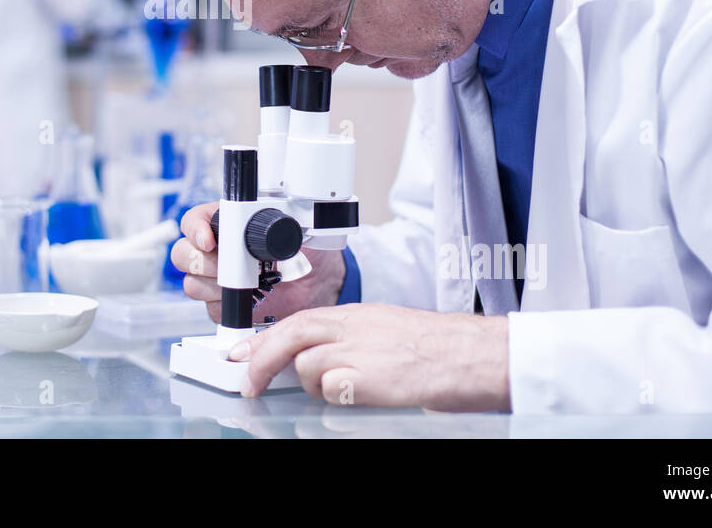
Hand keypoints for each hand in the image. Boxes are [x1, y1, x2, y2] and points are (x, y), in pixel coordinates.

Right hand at [171, 202, 346, 324]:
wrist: (317, 282)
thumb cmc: (305, 250)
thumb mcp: (295, 228)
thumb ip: (279, 225)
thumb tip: (271, 230)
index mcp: (226, 223)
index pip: (193, 220)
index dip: (195, 229)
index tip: (208, 241)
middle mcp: (215, 251)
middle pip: (183, 254)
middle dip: (202, 262)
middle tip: (228, 267)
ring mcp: (215, 280)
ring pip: (192, 283)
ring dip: (215, 285)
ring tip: (245, 284)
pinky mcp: (222, 306)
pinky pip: (209, 308)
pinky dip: (226, 306)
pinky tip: (247, 300)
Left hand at [231, 304, 510, 410]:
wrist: (472, 355)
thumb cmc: (438, 348)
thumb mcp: (387, 329)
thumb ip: (351, 337)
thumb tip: (316, 358)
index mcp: (355, 314)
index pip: (296, 320)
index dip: (263, 338)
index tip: (239, 354)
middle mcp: (352, 327)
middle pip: (289, 335)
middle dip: (261, 360)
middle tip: (248, 384)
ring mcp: (358, 351)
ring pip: (306, 367)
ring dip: (312, 385)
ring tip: (345, 389)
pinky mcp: (367, 379)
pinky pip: (331, 390)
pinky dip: (336, 397)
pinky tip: (360, 396)